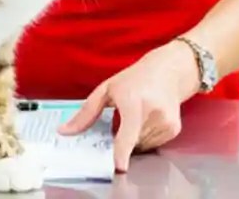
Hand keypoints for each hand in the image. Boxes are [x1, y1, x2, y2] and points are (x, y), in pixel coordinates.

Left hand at [56, 40, 200, 172]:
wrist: (168, 72)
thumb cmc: (134, 80)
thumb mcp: (106, 90)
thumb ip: (85, 113)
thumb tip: (64, 131)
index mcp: (134, 101)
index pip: (127, 133)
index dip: (122, 152)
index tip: (120, 167)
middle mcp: (153, 112)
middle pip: (131, 143)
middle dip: (122, 137)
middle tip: (123, 118)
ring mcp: (166, 122)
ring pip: (142, 146)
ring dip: (135, 137)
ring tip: (138, 115)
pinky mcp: (174, 129)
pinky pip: (154, 144)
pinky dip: (146, 137)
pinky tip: (148, 119)